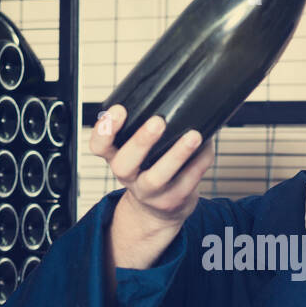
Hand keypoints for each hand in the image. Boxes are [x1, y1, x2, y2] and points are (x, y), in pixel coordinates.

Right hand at [90, 104, 212, 228]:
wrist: (157, 211)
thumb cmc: (149, 169)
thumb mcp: (137, 151)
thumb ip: (144, 128)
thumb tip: (171, 95)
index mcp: (116, 158)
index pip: (98, 146)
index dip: (104, 130)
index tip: (118, 110)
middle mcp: (128, 177)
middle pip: (124, 164)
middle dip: (140, 141)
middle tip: (158, 121)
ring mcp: (149, 193)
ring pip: (158, 177)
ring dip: (176, 155)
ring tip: (193, 136)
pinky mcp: (172, 201)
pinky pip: (187, 182)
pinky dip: (199, 163)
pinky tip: (206, 149)